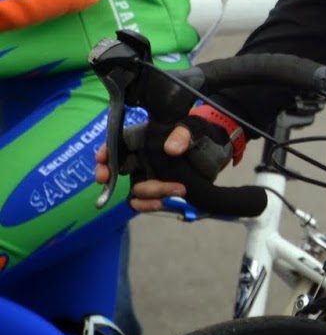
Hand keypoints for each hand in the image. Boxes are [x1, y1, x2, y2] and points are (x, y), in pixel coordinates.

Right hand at [93, 103, 242, 212]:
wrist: (215, 152)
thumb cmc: (199, 134)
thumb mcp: (193, 129)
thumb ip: (182, 135)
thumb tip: (171, 148)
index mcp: (144, 139)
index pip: (118, 142)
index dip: (106, 151)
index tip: (101, 160)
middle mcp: (141, 158)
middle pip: (115, 167)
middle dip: (107, 173)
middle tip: (106, 179)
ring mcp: (147, 175)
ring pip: (134, 188)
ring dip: (148, 192)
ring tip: (176, 189)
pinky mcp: (157, 191)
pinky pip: (143, 202)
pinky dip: (149, 205)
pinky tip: (163, 203)